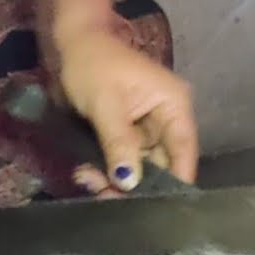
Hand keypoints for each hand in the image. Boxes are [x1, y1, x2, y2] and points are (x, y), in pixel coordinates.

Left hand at [53, 28, 198, 189]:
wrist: (70, 45)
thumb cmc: (92, 65)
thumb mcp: (106, 104)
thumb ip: (120, 144)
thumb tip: (129, 182)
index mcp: (173, 106)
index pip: (184, 151)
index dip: (175, 181)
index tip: (159, 209)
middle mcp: (166, 121)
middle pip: (160, 166)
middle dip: (135, 184)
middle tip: (106, 197)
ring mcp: (146, 130)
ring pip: (139, 168)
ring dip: (114, 180)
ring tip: (88, 181)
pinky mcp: (127, 136)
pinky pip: (122, 162)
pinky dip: (106, 170)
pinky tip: (86, 174)